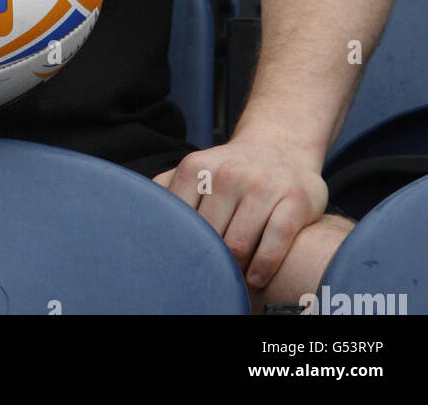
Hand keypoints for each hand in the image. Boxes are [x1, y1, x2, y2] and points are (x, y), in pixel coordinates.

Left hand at [152, 134, 328, 288]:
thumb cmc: (230, 169)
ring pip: (239, 243)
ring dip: (234, 271)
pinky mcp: (294, 199)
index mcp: (197, 167)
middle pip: (209, 236)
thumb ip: (166, 189)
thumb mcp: (197, 169)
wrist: (281, 145)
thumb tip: (133, 216)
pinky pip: (275, 241)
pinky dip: (263, 266)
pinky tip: (255, 277)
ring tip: (231, 282)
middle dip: (208, 261)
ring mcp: (262, 185)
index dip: (179, 246)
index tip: (180, 264)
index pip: (178, 220)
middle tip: (208, 278)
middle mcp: (228, 173)